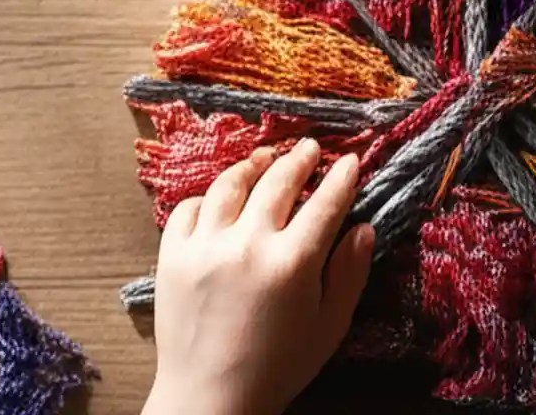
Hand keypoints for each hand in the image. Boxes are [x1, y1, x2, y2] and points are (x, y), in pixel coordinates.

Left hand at [142, 140, 374, 414]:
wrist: (209, 398)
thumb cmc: (279, 367)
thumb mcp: (330, 325)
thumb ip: (350, 273)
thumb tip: (363, 227)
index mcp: (293, 262)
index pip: (325, 202)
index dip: (342, 177)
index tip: (350, 160)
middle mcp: (248, 243)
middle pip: (278, 182)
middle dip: (299, 159)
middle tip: (309, 147)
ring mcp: (205, 246)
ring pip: (230, 185)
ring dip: (252, 165)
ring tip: (265, 158)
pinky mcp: (172, 255)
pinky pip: (188, 208)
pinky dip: (207, 197)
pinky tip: (220, 198)